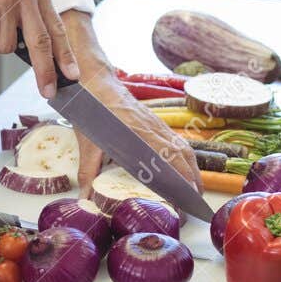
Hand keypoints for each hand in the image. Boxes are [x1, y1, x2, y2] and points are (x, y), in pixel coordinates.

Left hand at [62, 12, 200, 191]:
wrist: (94, 81)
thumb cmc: (90, 110)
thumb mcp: (86, 143)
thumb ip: (87, 172)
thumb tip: (85, 199)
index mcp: (138, 133)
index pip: (168, 158)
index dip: (181, 177)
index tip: (188, 195)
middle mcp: (152, 127)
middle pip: (182, 154)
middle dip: (193, 177)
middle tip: (195, 200)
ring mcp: (155, 122)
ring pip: (181, 146)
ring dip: (191, 167)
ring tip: (194, 188)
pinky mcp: (153, 120)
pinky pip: (174, 139)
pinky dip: (183, 155)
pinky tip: (183, 166)